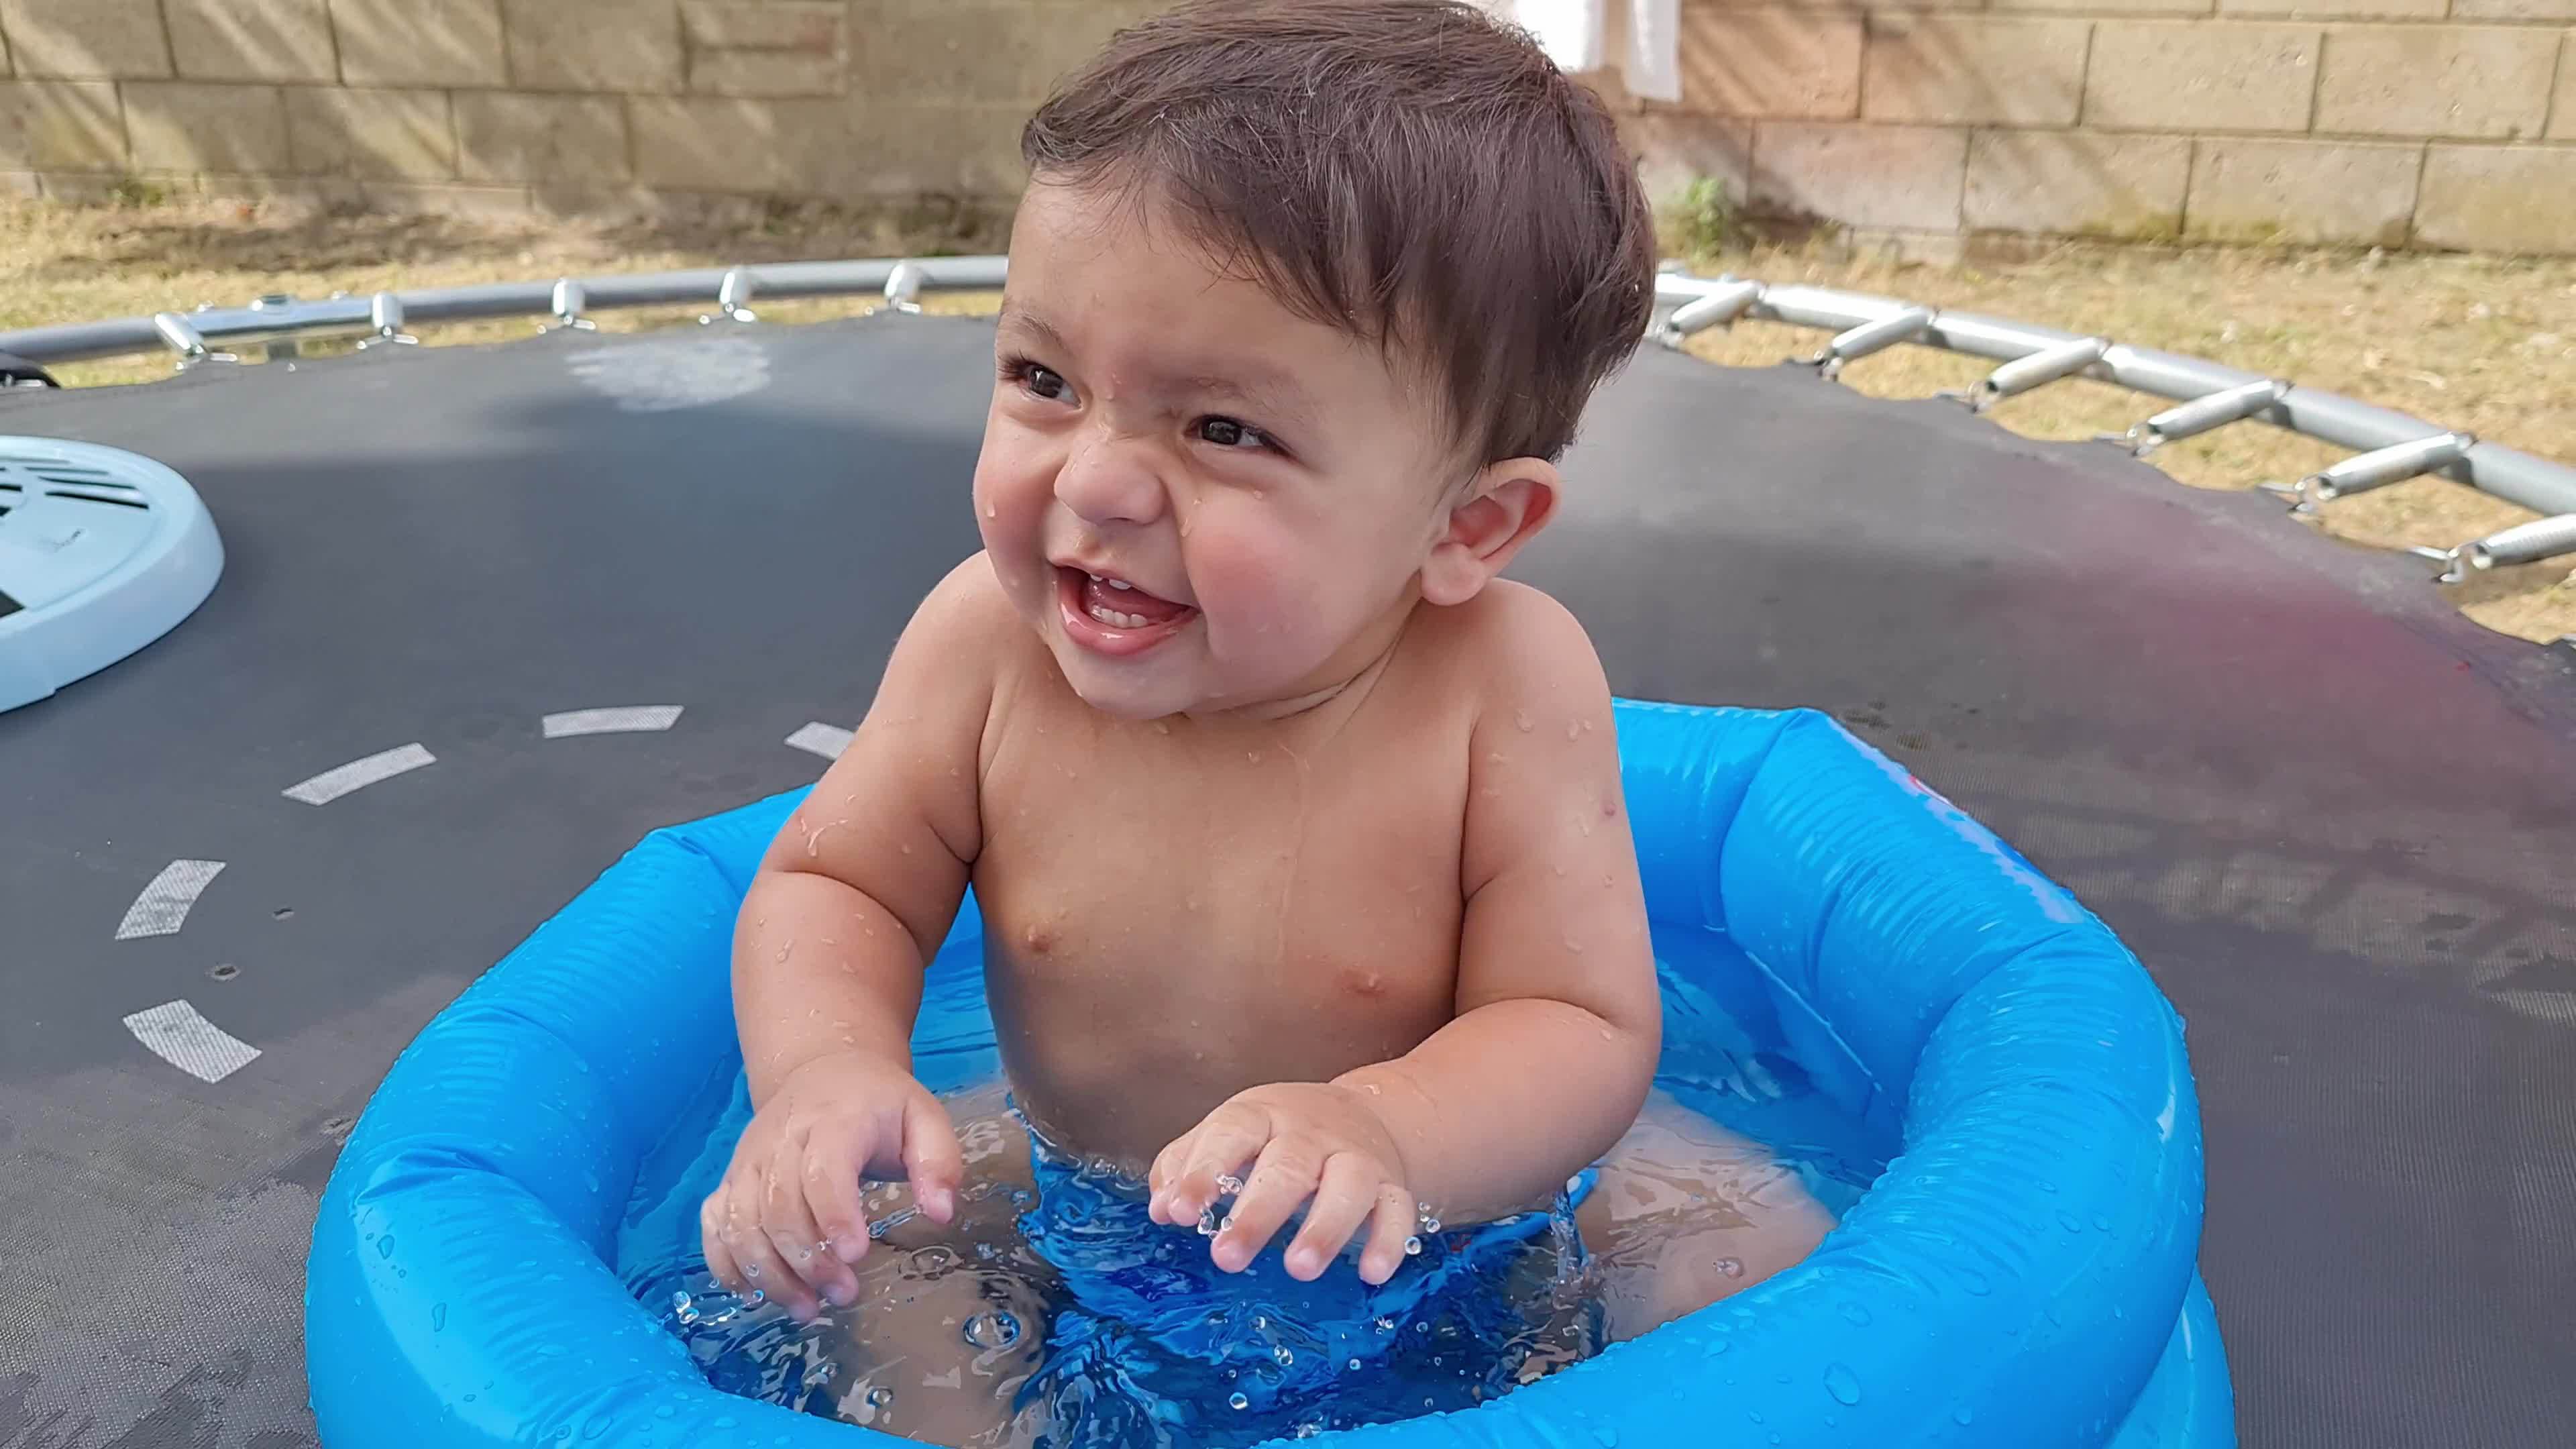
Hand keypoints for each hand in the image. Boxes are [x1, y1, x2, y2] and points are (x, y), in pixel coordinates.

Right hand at [699, 1051, 961, 1319]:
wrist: (824, 1070)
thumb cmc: (879, 1105)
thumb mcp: (924, 1119)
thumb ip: (939, 1163)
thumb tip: (941, 1214)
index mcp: (834, 1120)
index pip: (823, 1170)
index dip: (835, 1216)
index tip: (856, 1256)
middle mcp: (780, 1139)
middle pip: (778, 1205)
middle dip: (808, 1259)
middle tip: (843, 1294)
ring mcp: (748, 1160)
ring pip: (741, 1221)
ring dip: (769, 1273)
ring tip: (807, 1308)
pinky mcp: (731, 1179)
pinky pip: (714, 1224)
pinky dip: (726, 1263)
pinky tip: (755, 1293)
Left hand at [1147, 1082, 1419, 1285]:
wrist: (1365, 1117)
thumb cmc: (1275, 1137)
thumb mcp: (1229, 1135)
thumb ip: (1187, 1165)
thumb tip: (1161, 1207)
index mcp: (1261, 1115)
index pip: (1229, 1134)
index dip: (1203, 1171)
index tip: (1178, 1212)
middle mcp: (1310, 1133)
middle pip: (1286, 1167)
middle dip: (1257, 1213)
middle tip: (1227, 1258)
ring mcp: (1355, 1158)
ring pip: (1347, 1186)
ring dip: (1325, 1227)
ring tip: (1299, 1268)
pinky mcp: (1392, 1186)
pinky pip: (1398, 1209)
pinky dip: (1389, 1240)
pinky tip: (1371, 1274)